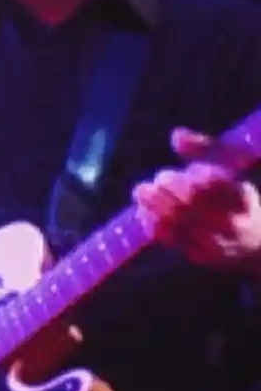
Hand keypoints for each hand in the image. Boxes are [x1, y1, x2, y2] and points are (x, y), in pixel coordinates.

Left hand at [133, 127, 260, 268]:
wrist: (254, 244)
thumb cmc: (234, 199)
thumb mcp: (229, 171)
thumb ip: (204, 149)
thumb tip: (176, 134)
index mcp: (243, 198)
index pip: (216, 184)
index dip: (194, 175)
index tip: (177, 170)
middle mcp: (233, 222)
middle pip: (196, 204)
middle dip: (171, 188)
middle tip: (156, 179)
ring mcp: (217, 242)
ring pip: (181, 224)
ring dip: (156, 205)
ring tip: (140, 191)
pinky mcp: (201, 256)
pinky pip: (174, 241)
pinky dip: (155, 224)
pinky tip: (143, 212)